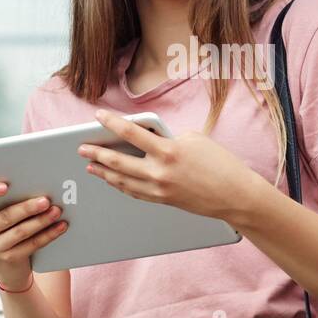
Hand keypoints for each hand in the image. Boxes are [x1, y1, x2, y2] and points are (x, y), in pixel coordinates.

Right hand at [0, 181, 67, 289]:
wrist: (7, 265)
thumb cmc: (5, 228)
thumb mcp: (0, 214)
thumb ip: (9, 199)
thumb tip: (37, 183)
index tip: (5, 186)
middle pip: (4, 217)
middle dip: (27, 207)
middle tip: (46, 200)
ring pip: (20, 231)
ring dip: (41, 220)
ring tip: (56, 211)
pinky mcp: (8, 259)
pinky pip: (31, 244)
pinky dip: (48, 234)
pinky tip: (60, 226)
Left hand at [78, 108, 255, 220]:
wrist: (235, 195)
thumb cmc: (220, 164)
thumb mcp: (193, 139)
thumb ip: (166, 137)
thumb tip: (147, 140)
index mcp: (168, 151)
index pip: (131, 133)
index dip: (111, 122)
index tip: (98, 115)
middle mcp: (159, 172)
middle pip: (118, 162)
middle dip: (97, 154)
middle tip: (81, 148)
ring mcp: (159, 190)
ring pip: (122, 180)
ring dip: (104, 172)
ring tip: (90, 166)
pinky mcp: (162, 201)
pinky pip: (134, 192)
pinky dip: (121, 185)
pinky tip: (113, 180)